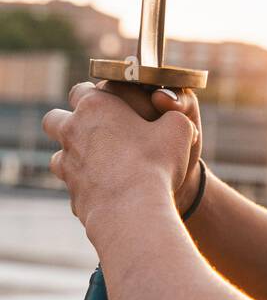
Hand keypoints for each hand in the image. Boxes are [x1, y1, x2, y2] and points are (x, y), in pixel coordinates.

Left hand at [42, 81, 197, 232]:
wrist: (132, 210)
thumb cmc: (155, 163)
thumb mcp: (179, 129)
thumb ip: (174, 115)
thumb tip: (173, 118)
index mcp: (95, 107)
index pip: (81, 90)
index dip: (95, 95)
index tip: (111, 104)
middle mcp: (72, 132)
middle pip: (54, 119)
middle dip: (69, 122)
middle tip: (95, 131)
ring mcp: (67, 164)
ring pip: (57, 155)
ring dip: (73, 157)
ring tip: (100, 164)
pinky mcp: (71, 193)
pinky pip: (73, 187)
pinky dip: (86, 187)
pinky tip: (107, 191)